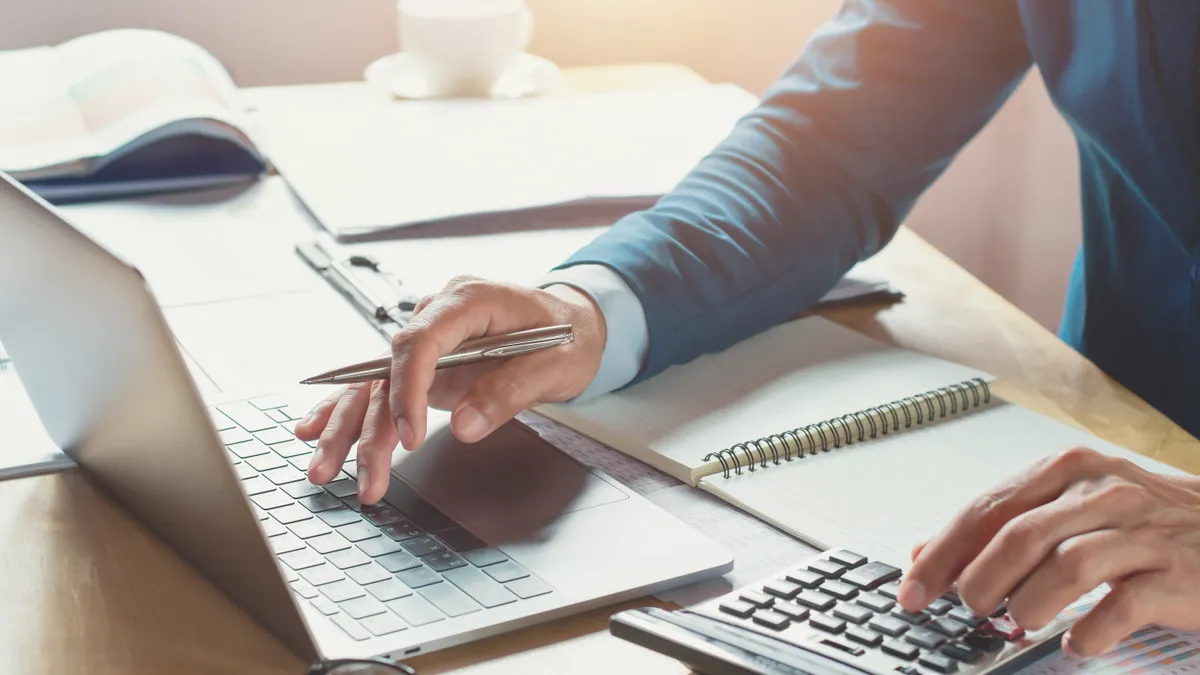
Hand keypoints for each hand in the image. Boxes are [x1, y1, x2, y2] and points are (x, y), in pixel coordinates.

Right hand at [293, 275, 606, 503]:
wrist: (575, 323)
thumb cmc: (568, 337)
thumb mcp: (555, 365)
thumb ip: (508, 392)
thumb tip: (463, 427)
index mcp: (469, 300)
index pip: (420, 341)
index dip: (408, 389)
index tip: (408, 435)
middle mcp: (438, 315)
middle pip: (387, 368)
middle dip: (368, 425)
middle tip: (363, 475)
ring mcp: (428, 339)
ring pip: (375, 383)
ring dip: (348, 429)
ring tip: (324, 471)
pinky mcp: (425, 363)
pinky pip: (379, 385)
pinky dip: (348, 410)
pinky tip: (315, 430)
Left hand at [898, 446, 1199, 656]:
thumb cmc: (1143, 519)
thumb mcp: (1070, 505)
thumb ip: (1000, 525)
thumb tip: (926, 553)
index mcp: (1067, 471)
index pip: (986, 509)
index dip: (942, 553)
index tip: (913, 589)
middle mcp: (1101, 492)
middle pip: (1020, 536)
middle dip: (981, 582)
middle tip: (972, 610)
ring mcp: (1141, 532)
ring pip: (1066, 566)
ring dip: (1030, 604)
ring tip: (1022, 622)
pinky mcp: (1175, 574)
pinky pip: (1122, 605)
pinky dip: (1090, 630)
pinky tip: (1079, 642)